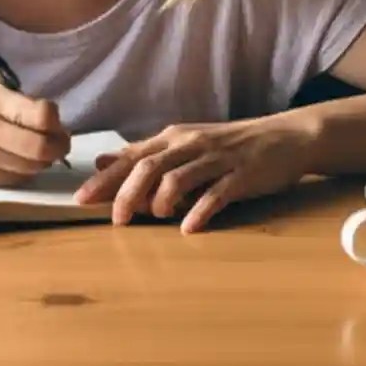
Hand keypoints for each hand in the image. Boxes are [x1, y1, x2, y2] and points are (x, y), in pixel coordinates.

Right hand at [0, 84, 69, 186]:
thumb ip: (22, 107)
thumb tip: (57, 127)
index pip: (42, 115)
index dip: (56, 122)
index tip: (56, 123)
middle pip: (40, 147)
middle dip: (58, 147)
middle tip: (60, 144)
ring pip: (31, 167)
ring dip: (44, 161)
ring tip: (40, 153)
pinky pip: (16, 179)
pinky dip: (25, 172)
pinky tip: (20, 162)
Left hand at [73, 120, 307, 232]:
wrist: (285, 137)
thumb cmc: (230, 146)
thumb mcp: (184, 145)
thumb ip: (145, 155)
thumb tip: (102, 162)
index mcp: (173, 138)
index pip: (131, 157)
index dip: (105, 179)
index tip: (80, 199)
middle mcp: (190, 144)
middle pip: (148, 167)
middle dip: (126, 194)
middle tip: (117, 220)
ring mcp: (216, 159)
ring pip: (177, 178)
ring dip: (160, 202)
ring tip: (155, 218)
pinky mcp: (242, 174)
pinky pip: (216, 193)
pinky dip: (200, 210)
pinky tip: (189, 228)